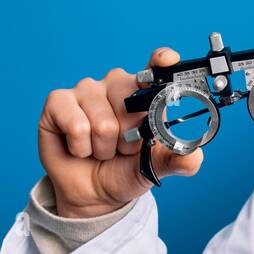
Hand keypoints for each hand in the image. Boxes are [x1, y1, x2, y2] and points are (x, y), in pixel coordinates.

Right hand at [38, 47, 203, 217]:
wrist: (92, 193)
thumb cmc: (123, 171)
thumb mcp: (153, 167)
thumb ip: (174, 160)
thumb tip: (195, 158)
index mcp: (143, 93)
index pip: (154, 68)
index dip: (161, 61)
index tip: (169, 60)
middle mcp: (116, 84)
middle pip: (129, 102)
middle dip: (129, 136)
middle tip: (123, 146)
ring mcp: (86, 90)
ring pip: (103, 122)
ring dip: (104, 147)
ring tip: (102, 149)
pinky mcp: (58, 101)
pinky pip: (77, 125)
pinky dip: (81, 146)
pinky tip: (79, 146)